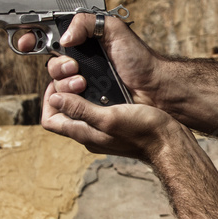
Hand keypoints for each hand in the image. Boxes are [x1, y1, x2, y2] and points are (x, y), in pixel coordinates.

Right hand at [16, 13, 162, 106]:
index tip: (26, 44)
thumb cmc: (138, 59)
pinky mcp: (86, 103)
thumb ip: (86, 22)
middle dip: (57, 66)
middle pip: (51, 65)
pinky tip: (84, 93)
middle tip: (74, 67)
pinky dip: (69, 100)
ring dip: (64, 83)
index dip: (34, 40)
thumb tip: (64, 38)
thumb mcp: (114, 29)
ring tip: (83, 82)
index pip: (51, 40)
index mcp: (84, 43)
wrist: (153, 87)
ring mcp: (83, 84)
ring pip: (56, 85)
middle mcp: (81, 64)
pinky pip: (66, 104)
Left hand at [41, 82, 185, 161]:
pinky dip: (97, 94)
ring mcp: (102, 130)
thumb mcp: (109, 117)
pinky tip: (108, 85)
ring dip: (81, 91)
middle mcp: (89, 133)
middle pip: (63, 112)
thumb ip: (80, 109)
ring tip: (92, 78)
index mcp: (83, 133)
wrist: (169, 141)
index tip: (60, 82)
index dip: (48, 99)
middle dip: (65, 91)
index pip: (49, 119)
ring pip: (80, 108)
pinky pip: (97, 108)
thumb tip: (55, 98)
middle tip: (79, 76)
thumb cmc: (143, 131)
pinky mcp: (116, 124)